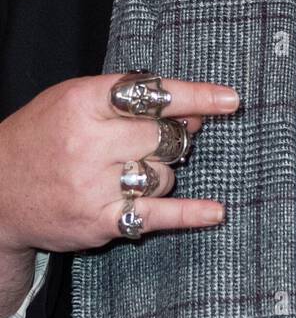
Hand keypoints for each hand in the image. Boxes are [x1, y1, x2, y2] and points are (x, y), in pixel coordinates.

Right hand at [0, 74, 239, 259]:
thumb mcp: (74, 102)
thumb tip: (195, 114)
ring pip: (163, 176)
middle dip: (174, 137)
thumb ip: (130, 102)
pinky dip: (190, 215)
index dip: (195, 96)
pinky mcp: (98, 222)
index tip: (230, 100)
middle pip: (163, 137)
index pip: (150, 96)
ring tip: (136, 170)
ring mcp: (92, 187)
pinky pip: (157, 216)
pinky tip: (216, 212)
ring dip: (163, 173)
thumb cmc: (43, 138)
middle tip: (165, 138)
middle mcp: (87, 144)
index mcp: (81, 103)